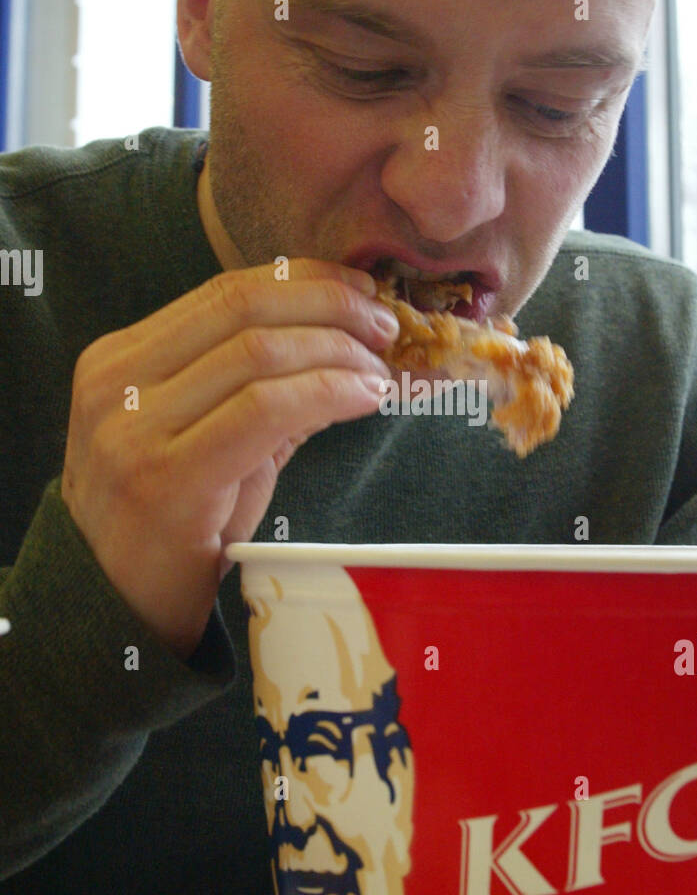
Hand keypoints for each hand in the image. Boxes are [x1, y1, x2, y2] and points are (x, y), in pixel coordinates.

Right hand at [61, 261, 397, 657]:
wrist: (112, 612)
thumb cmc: (169, 530)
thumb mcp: (211, 445)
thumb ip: (265, 394)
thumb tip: (351, 352)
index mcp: (119, 360)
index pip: (224, 291)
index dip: (307, 282)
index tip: (362, 294)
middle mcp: (117, 382)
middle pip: (243, 308)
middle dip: (331, 307)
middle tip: (387, 329)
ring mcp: (133, 427)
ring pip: (258, 353)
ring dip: (339, 354)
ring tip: (383, 375)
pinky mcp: (165, 476)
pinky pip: (263, 408)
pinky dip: (328, 392)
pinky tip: (365, 399)